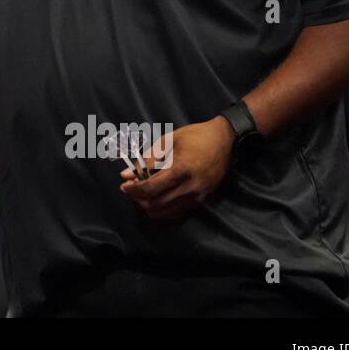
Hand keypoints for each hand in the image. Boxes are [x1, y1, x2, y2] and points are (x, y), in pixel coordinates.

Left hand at [118, 117, 234, 221]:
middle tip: (131, 190)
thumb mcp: (167, 141)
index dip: (134, 190)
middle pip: (156, 204)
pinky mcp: (202, 201)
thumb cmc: (195, 136)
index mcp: (181, 168)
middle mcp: (191, 187)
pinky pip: (177, 213)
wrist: (225, 140)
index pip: (151, 188)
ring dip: (149, 206)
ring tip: (142, 194)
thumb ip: (146, 159)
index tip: (124, 186)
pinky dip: (163, 210)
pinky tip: (157, 199)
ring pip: (166, 212)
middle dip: (139, 199)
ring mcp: (198, 196)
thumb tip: (125, 175)